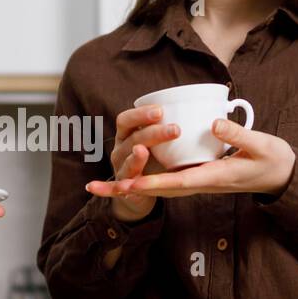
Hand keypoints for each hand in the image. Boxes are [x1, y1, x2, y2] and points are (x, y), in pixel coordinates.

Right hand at [83, 104, 178, 220]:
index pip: (128, 119)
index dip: (140, 114)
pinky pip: (114, 188)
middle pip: (132, 137)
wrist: (143, 188)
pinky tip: (92, 186)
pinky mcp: (123, 188)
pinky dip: (102, 188)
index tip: (161, 110)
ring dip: (135, 157)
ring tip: (143, 151)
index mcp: (128, 134)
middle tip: (175, 130)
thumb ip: (175, 127)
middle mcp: (121, 148)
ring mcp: (120, 168)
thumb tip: (205, 114)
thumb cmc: (156, 158)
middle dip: (151, 133)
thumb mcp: (164, 141)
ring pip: (126, 160)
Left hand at [93, 118, 295, 198]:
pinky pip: (166, 182)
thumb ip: (237, 134)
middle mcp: (201, 183)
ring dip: (128, 186)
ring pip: (158, 187)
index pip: (179, 181)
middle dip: (126, 189)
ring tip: (98, 186)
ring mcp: (197, 181)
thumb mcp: (261, 144)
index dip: (154, 182)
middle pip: (158, 190)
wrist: (281, 176)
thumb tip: (213, 123)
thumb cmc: (272, 159)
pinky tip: (128, 175)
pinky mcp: (197, 176)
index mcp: (215, 177)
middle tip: (95, 188)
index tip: (131, 183)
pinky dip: (145, 180)